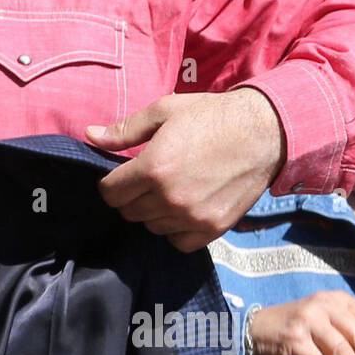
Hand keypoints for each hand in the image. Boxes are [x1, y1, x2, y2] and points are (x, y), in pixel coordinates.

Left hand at [87, 88, 285, 251]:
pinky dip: (175, 230)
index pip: (110, 193)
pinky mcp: (213, 229)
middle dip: (131, 196)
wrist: (264, 132)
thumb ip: (124, 129)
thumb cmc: (211, 116)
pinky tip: (182, 210)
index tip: (122, 175)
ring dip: (153, 212)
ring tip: (168, 191)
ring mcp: (192, 217)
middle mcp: (170, 198)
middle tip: (148, 180)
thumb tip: (89, 135)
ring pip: (151, 227)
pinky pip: (178, 243)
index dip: (111, 183)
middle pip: (128, 212)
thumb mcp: (164, 111)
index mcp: (154, 168)